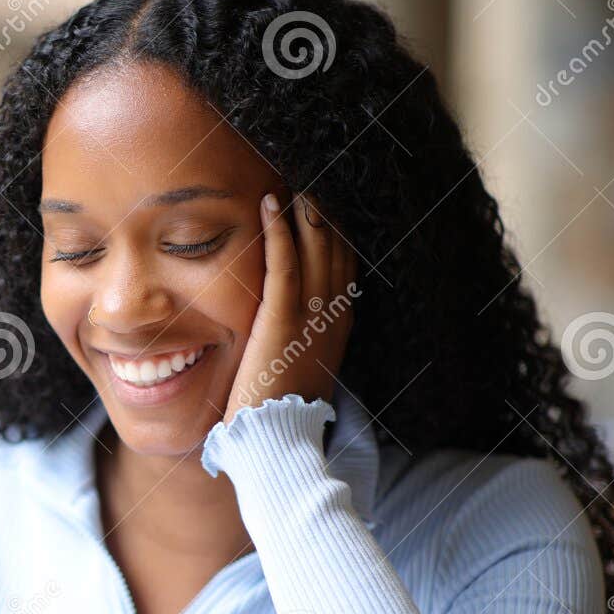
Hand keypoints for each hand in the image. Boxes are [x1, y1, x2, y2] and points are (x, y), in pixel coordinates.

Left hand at [225, 192, 357, 422]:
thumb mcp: (296, 367)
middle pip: (337, 247)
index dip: (337, 229)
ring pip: (317, 248)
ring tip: (295, 174)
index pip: (343, 264)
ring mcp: (311, 317)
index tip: (327, 197)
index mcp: (338, 325)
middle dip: (327, 208)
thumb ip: (297, 339)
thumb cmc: (275, 414)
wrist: (276, 443)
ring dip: (306, 207)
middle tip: (313, 170)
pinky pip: (285, 264)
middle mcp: (333, 315)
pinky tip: (270, 201)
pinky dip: (280, 230)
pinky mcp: (283, 321)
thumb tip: (284, 325)